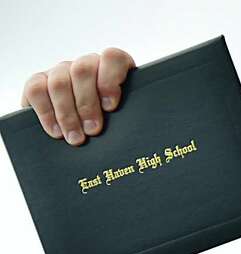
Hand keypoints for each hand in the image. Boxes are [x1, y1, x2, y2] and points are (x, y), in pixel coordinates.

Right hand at [20, 48, 134, 145]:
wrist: (83, 133)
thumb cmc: (111, 126)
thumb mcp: (124, 118)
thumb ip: (127, 115)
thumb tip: (133, 130)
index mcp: (112, 68)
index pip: (113, 57)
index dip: (110, 79)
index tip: (111, 107)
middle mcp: (86, 65)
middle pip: (83, 70)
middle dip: (87, 104)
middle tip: (93, 131)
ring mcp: (61, 71)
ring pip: (60, 82)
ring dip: (67, 113)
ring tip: (75, 138)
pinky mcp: (39, 82)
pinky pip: (37, 90)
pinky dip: (46, 113)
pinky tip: (56, 131)